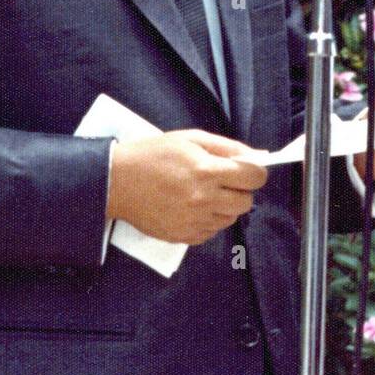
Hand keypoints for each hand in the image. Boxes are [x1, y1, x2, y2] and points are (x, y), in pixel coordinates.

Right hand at [107, 130, 269, 245]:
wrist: (117, 182)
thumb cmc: (153, 154)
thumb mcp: (191, 139)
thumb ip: (227, 147)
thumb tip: (257, 156)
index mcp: (206, 171)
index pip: (254, 178)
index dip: (256, 172)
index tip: (249, 170)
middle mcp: (203, 199)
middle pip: (246, 202)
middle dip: (241, 190)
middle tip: (224, 181)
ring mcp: (193, 221)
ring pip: (230, 218)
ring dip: (225, 206)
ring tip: (205, 193)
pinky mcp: (183, 236)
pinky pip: (211, 232)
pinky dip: (209, 220)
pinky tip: (193, 207)